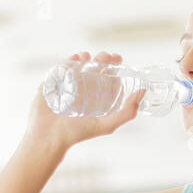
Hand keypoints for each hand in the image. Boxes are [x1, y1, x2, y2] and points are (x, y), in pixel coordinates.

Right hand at [22, 50, 146, 153]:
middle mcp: (84, 91)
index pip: (108, 78)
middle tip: (105, 56)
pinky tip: (76, 58)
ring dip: (86, 57)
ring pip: (79, 65)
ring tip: (89, 56)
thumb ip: (127, 112)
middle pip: (94, 69)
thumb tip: (143, 90)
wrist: (49, 136)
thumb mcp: (107, 125)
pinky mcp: (52, 82)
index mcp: (97, 99)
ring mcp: (67, 86)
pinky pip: (62, 66)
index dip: (114, 67)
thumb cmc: (78, 133)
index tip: (118, 60)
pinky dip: (69, 59)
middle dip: (101, 59)